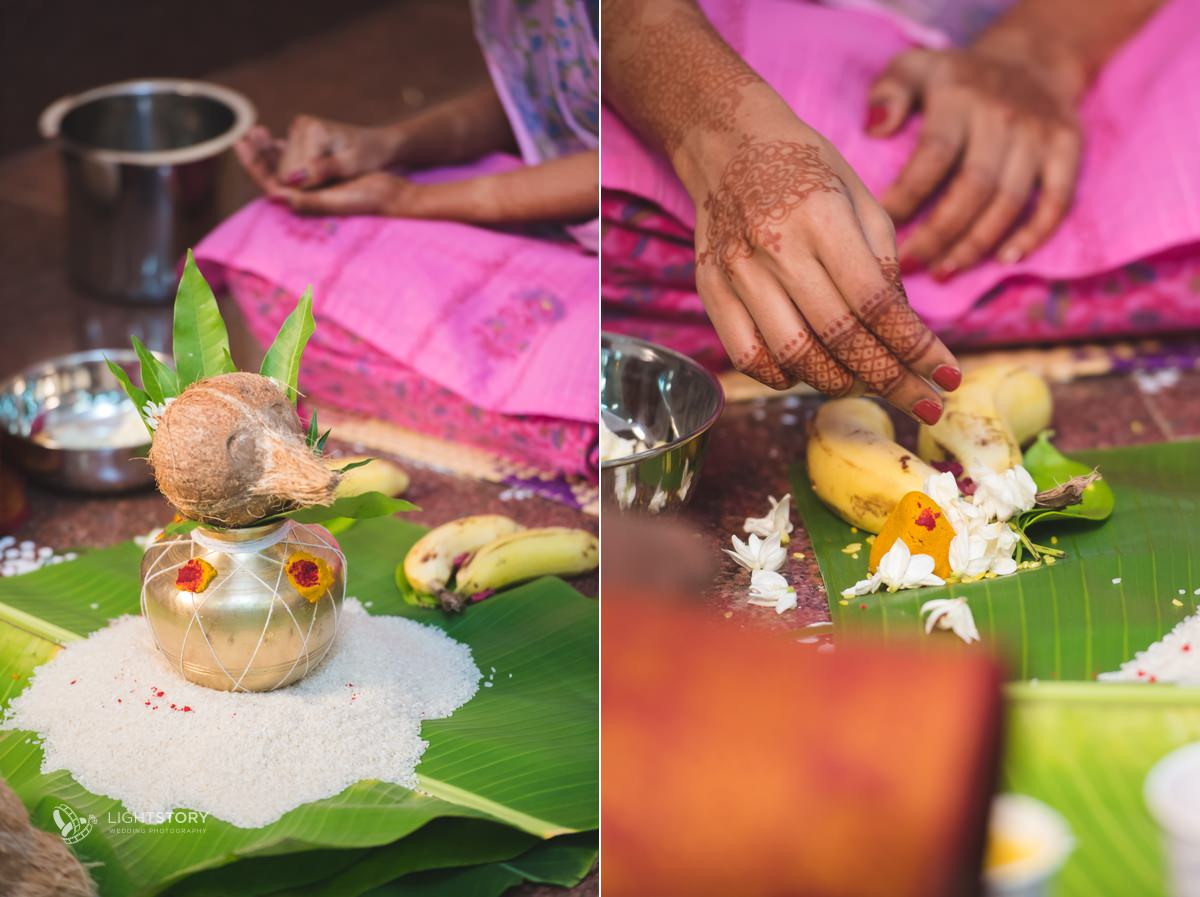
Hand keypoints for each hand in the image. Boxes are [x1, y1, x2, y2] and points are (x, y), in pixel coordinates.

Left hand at [235, 126, 425, 215]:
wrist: (392, 196)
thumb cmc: (367, 198)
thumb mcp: (336, 197)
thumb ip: (306, 199)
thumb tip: (274, 192)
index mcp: (302, 206)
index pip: (268, 183)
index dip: (253, 163)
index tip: (240, 141)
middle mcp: (303, 199)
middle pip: (272, 175)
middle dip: (258, 155)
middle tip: (247, 133)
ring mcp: (311, 190)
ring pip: (283, 168)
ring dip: (270, 151)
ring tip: (260, 132)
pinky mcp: (321, 181)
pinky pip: (298, 164)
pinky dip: (288, 151)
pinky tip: (279, 139)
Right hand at [685, 96, 960, 422]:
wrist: (728, 145)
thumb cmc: (805, 168)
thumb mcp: (861, 199)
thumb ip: (885, 265)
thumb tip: (904, 332)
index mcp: (822, 217)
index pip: (877, 304)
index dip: (917, 349)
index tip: (947, 379)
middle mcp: (776, 248)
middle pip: (840, 338)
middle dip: (890, 380)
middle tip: (921, 401)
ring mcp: (737, 272)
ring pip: (794, 355)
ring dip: (839, 382)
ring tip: (865, 383)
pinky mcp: (710, 290)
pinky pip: (748, 355)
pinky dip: (783, 377)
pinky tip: (809, 373)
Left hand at [867, 43, 1082, 276]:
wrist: (1030, 59)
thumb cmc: (955, 79)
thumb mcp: (914, 68)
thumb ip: (888, 92)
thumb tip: (875, 130)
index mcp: (959, 98)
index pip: (932, 157)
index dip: (906, 199)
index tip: (878, 232)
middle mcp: (1002, 115)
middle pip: (972, 188)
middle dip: (937, 235)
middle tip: (907, 267)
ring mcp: (1038, 133)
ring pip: (1008, 202)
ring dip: (975, 245)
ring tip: (942, 272)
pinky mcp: (1067, 147)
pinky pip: (1057, 199)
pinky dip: (1035, 234)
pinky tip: (1005, 260)